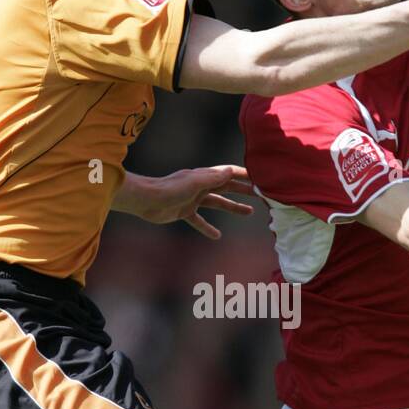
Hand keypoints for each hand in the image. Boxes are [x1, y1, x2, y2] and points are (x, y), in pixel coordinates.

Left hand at [128, 165, 254, 238]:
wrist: (145, 200)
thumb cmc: (169, 189)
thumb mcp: (194, 182)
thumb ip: (213, 178)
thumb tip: (231, 171)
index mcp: (204, 176)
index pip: (229, 173)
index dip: (245, 176)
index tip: (261, 178)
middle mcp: (200, 186)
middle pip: (227, 187)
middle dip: (244, 190)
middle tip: (262, 195)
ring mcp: (193, 199)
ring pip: (217, 203)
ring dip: (233, 207)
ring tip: (249, 213)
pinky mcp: (184, 211)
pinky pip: (199, 221)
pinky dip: (208, 228)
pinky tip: (217, 236)